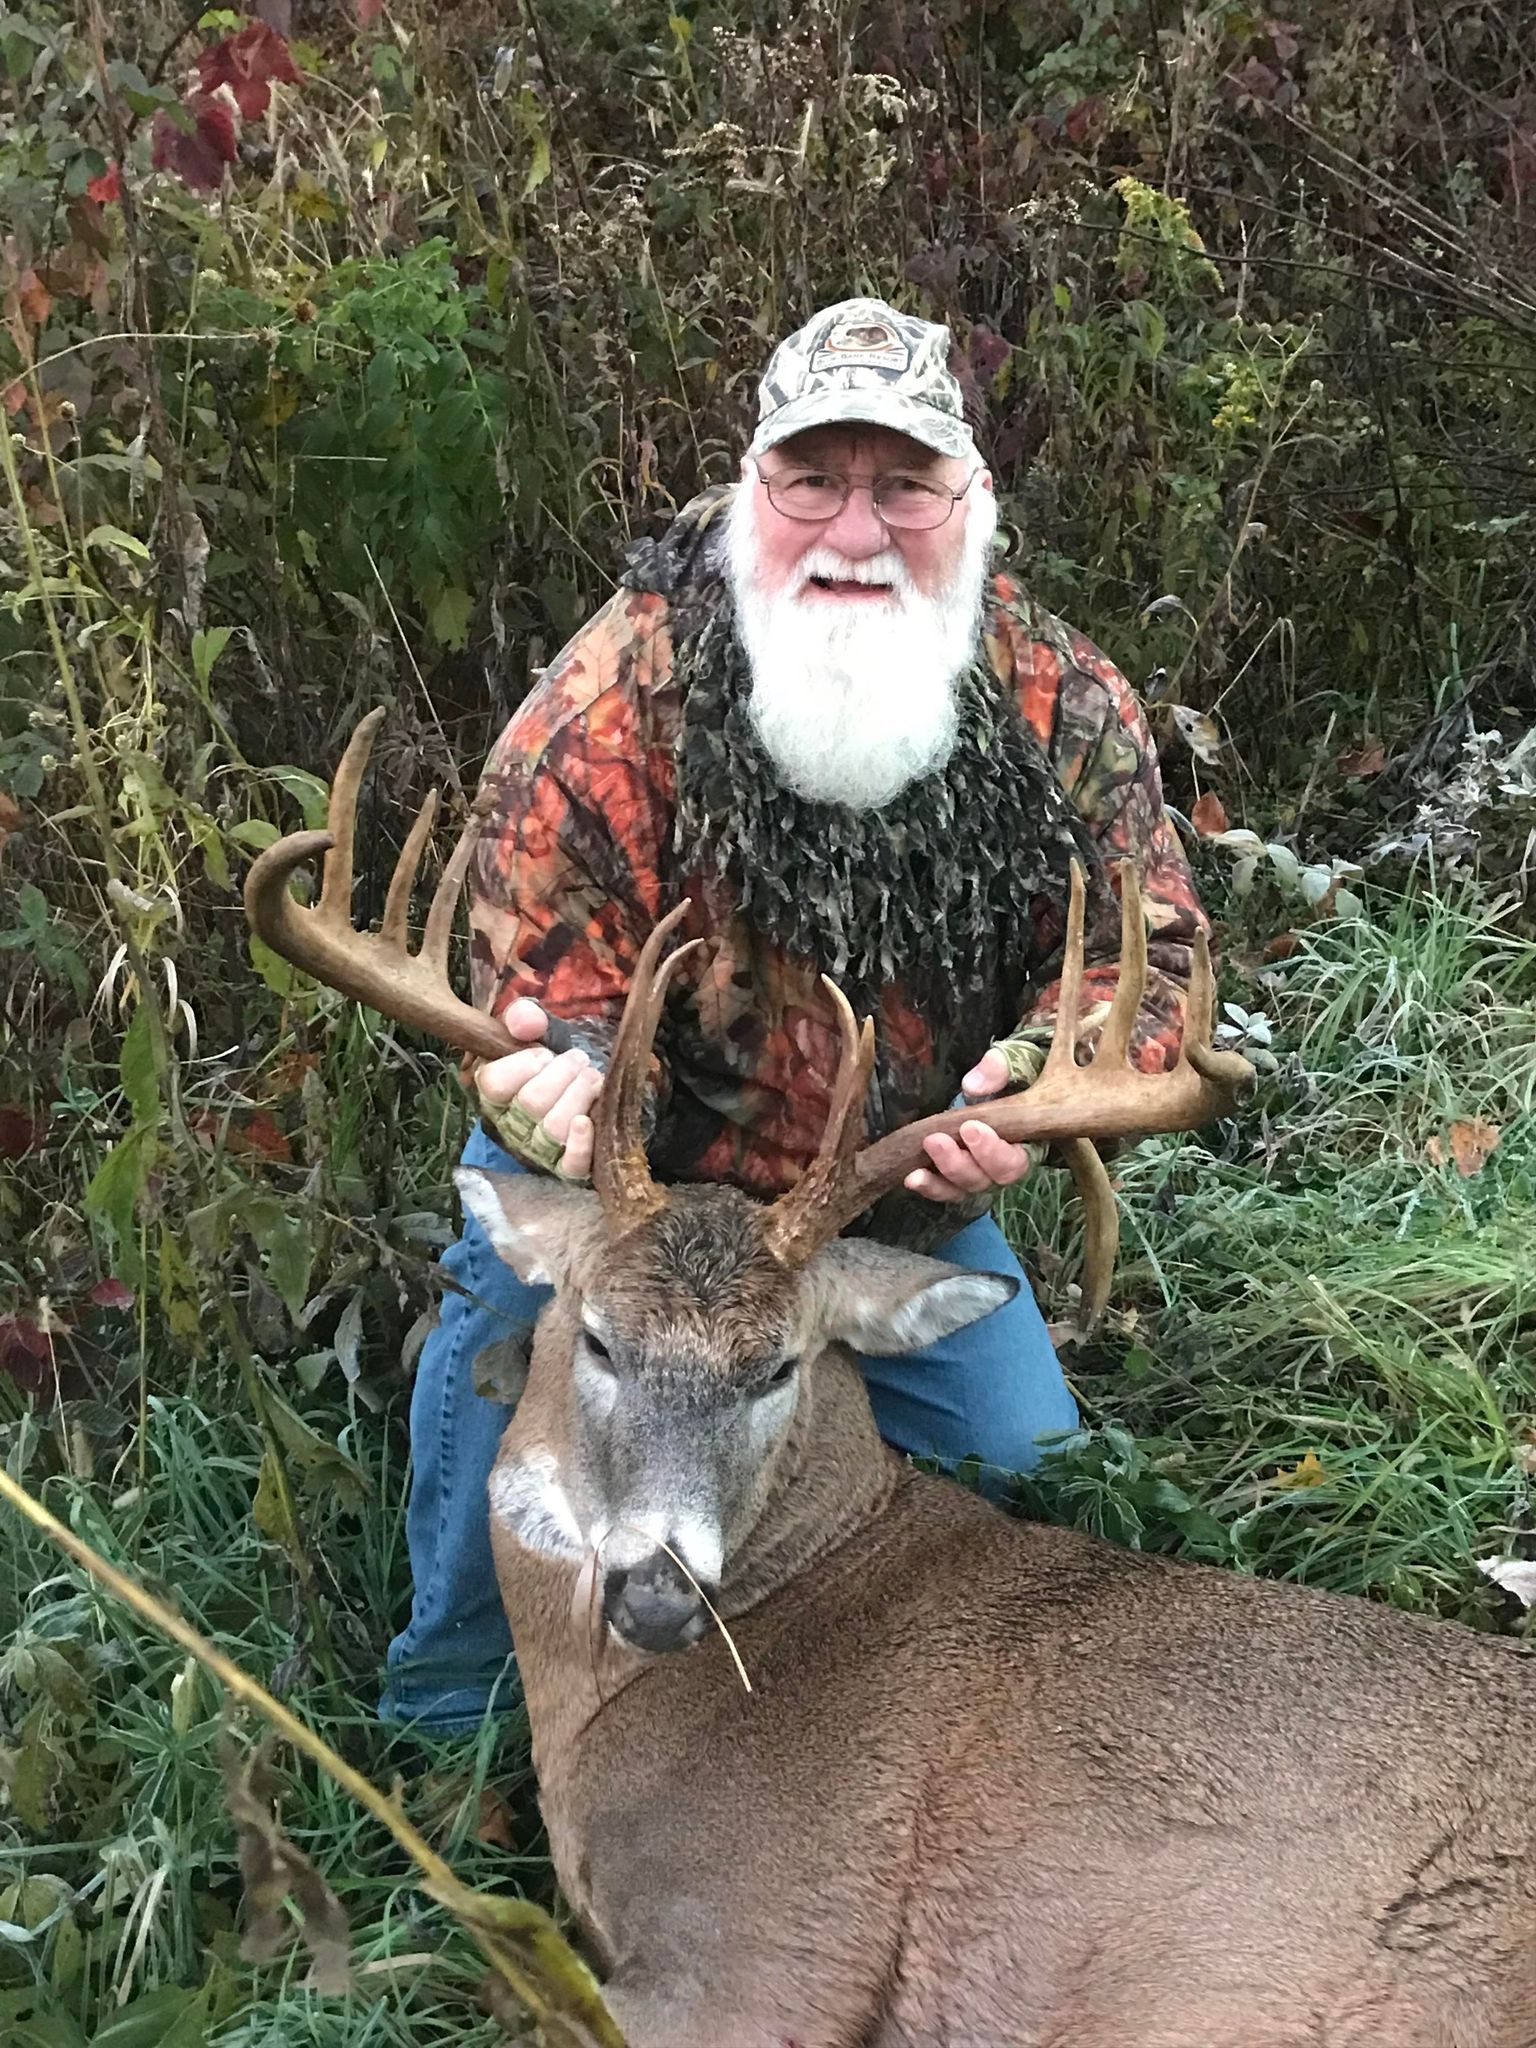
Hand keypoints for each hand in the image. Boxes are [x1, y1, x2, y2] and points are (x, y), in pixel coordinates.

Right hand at [475, 998, 603, 1179]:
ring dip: (578, 1096)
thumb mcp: (532, 1034)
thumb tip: (526, 1022)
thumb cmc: (548, 1064)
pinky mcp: (566, 1167)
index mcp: (495, 1094)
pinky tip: (588, 1121)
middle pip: (532, 1103)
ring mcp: (538, 1150)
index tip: (544, 1054)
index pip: (494, 1084)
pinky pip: (571, 1164)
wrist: (574, 1091)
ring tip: (592, 1079)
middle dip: (562, 1074)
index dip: (522, 1065)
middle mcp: (511, 1126)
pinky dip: (581, 1143)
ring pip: (553, 1128)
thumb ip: (523, 1018)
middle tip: (579, 1061)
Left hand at [902, 1045, 1031, 1204]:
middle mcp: (1003, 1166)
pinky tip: (911, 1177)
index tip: (969, 1127)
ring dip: (938, 1180)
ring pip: (961, 1189)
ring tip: (916, 1170)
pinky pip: (943, 1189)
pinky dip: (928, 1186)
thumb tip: (973, 1086)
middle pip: (985, 1180)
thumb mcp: (1018, 1063)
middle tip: (936, 1140)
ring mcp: (978, 1173)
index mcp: (1026, 1143)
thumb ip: (1000, 1070)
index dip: (992, 1151)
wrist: (1007, 1083)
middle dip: (958, 1163)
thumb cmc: (1019, 1076)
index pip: (1014, 1162)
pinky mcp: (955, 1175)